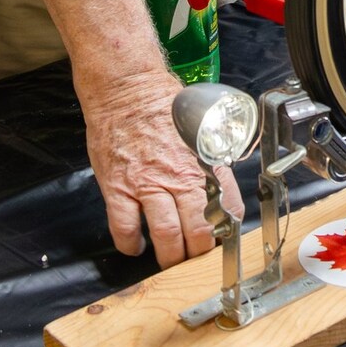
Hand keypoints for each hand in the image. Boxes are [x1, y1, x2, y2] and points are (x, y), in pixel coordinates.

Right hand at [78, 69, 241, 267]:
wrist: (126, 86)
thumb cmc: (162, 104)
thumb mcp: (199, 130)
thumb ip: (210, 160)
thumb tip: (219, 186)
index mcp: (205, 163)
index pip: (227, 209)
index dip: (225, 232)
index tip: (219, 240)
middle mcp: (180, 177)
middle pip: (199, 233)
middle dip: (199, 254)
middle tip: (194, 259)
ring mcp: (148, 184)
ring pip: (166, 236)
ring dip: (169, 256)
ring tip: (168, 260)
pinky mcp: (118, 187)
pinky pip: (125, 228)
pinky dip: (131, 244)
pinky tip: (135, 245)